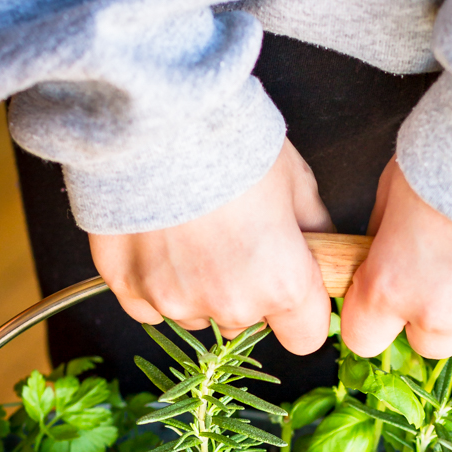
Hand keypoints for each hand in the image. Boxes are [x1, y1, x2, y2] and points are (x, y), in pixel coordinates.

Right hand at [89, 139, 333, 354]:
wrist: (153, 114)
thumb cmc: (231, 142)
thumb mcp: (296, 181)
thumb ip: (315, 231)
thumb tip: (323, 250)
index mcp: (281, 284)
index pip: (305, 337)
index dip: (302, 311)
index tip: (292, 285)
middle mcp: (229, 304)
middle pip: (248, 323)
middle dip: (246, 292)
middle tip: (232, 238)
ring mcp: (174, 300)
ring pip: (197, 314)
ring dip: (199, 288)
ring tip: (190, 232)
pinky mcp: (127, 288)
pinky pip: (148, 306)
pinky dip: (155, 282)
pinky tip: (157, 240)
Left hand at [341, 158, 451, 358]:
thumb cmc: (451, 149)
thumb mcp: (391, 186)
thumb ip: (383, 235)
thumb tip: (383, 254)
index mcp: (389, 286)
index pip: (364, 339)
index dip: (372, 318)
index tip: (384, 297)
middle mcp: (440, 312)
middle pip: (429, 344)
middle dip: (433, 313)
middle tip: (448, 267)